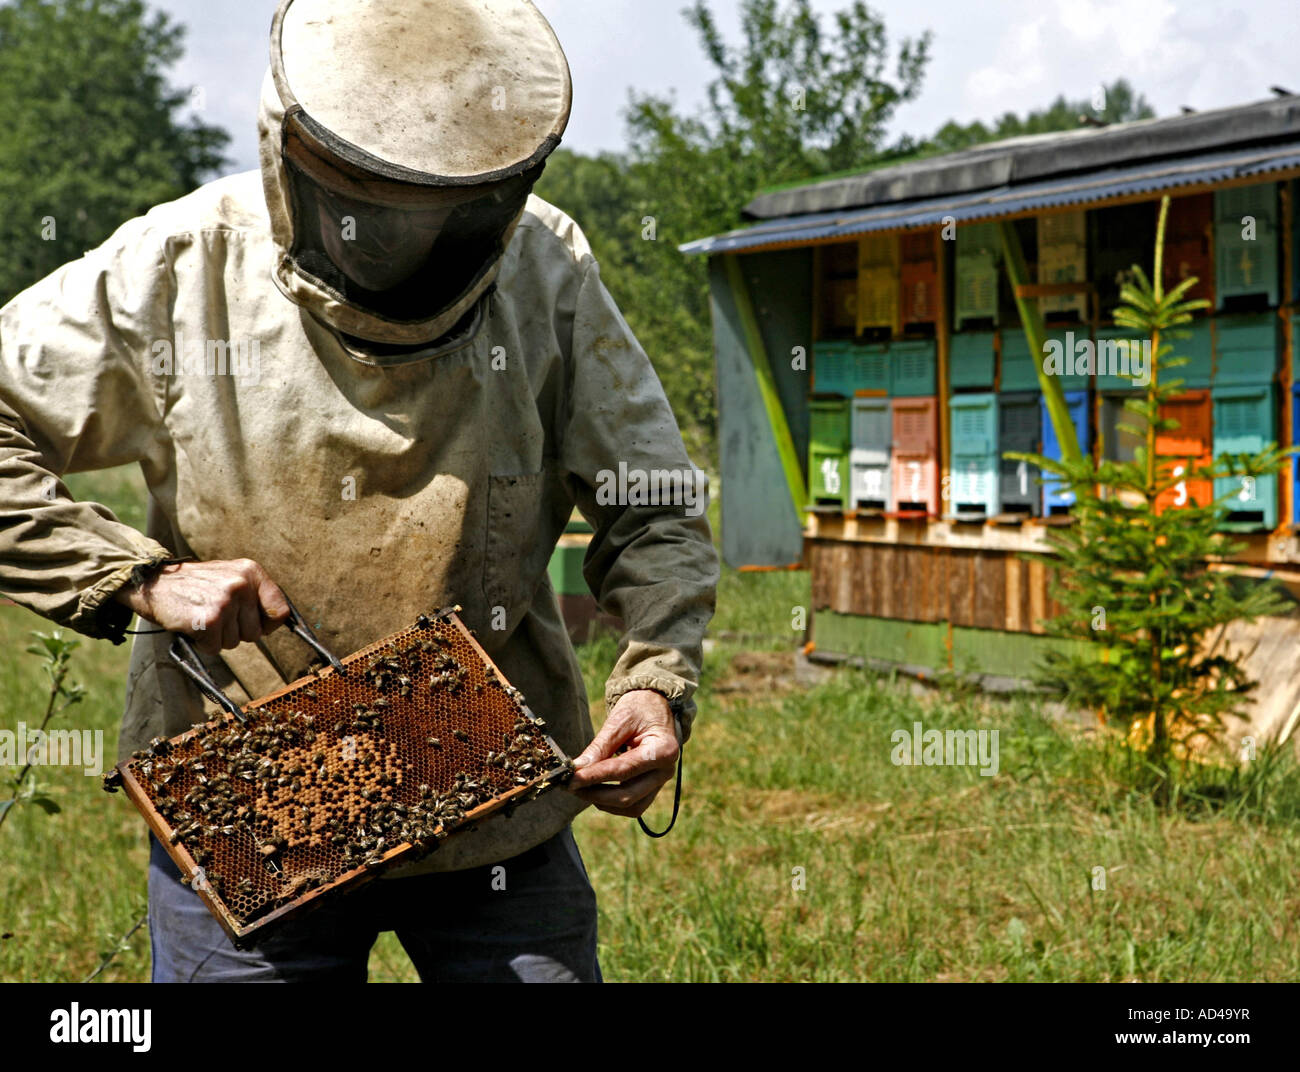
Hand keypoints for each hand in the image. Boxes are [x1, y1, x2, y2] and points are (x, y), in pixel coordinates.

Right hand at [114, 559, 291, 655]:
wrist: (153, 582)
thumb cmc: (195, 585)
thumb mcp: (230, 577)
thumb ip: (254, 595)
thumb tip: (280, 621)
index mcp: (251, 572)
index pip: (281, 610)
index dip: (269, 624)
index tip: (256, 624)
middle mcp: (241, 584)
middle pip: (256, 632)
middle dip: (235, 631)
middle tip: (215, 615)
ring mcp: (225, 602)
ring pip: (235, 642)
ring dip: (217, 637)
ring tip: (202, 616)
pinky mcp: (209, 620)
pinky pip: (215, 648)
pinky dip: (202, 643)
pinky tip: (192, 625)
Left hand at [567, 690, 679, 817]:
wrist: (656, 705)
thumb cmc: (639, 709)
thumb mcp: (619, 721)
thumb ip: (600, 747)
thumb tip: (577, 769)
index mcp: (663, 750)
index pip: (624, 770)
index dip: (595, 777)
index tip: (571, 779)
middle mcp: (666, 771)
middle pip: (628, 795)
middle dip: (595, 793)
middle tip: (570, 786)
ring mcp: (661, 782)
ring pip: (631, 806)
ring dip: (602, 801)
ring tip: (580, 789)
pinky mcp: (653, 788)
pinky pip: (634, 805)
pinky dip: (612, 803)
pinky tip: (595, 790)